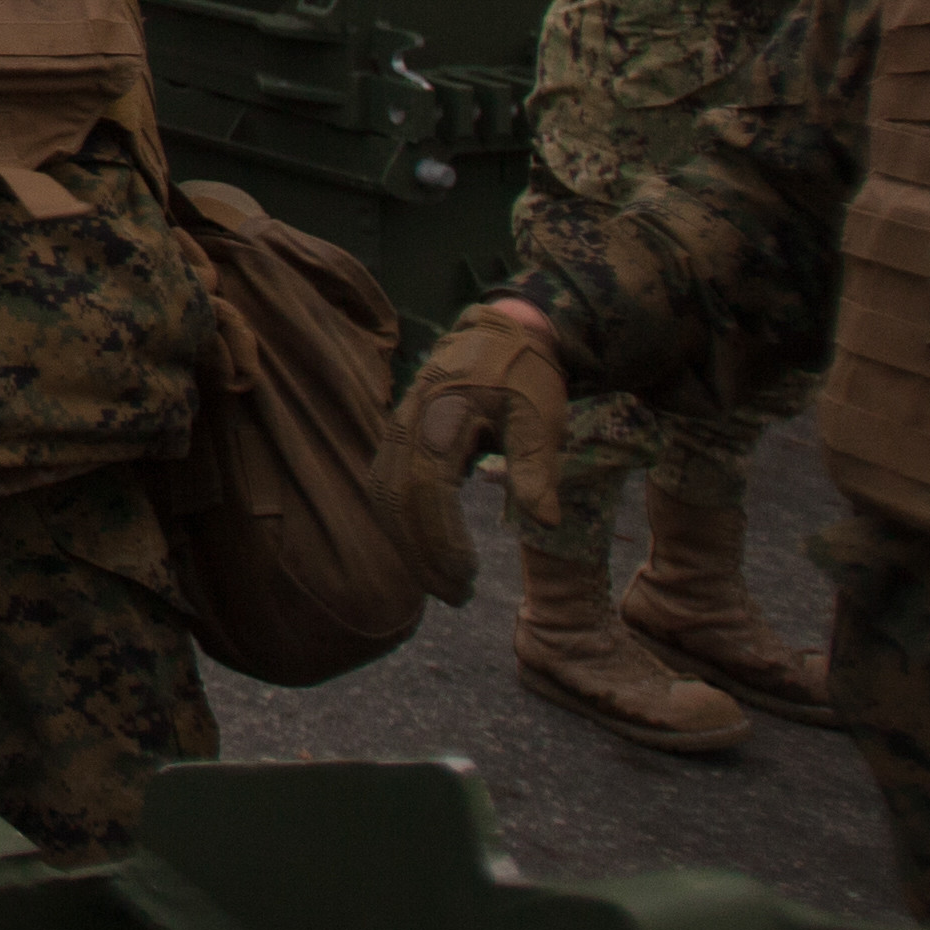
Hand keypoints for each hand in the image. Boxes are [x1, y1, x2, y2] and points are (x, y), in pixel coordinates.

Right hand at [375, 303, 569, 598]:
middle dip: (424, 553)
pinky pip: (385, 486)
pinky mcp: (396, 436)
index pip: (430, 486)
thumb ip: (536, 468)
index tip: (469, 575)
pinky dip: (400, 524)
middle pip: (399, 498)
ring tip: (444, 584)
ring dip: (409, 544)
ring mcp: (397, 427)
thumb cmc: (524, 378)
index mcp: (445, 414)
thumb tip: (544, 522)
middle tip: (458, 594)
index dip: (442, 536)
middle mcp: (410, 422)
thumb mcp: (541, 418)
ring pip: (385, 495)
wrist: (499, 334)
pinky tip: (425, 552)